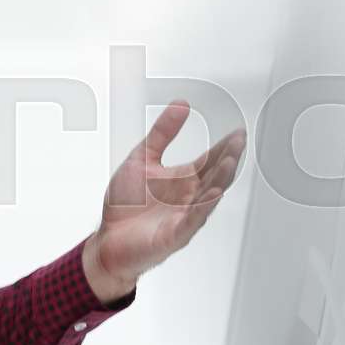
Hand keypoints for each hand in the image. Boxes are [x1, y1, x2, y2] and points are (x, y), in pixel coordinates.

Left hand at [84, 100, 244, 301]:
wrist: (107, 239)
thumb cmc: (125, 205)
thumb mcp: (142, 159)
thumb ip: (162, 133)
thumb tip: (182, 104)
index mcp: (182, 179)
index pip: (210, 160)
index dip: (224, 146)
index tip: (238, 132)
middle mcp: (188, 197)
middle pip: (214, 175)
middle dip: (227, 158)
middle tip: (238, 142)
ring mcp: (184, 217)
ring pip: (208, 197)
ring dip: (220, 179)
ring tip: (230, 162)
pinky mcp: (175, 235)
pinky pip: (192, 221)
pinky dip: (203, 208)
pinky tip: (213, 194)